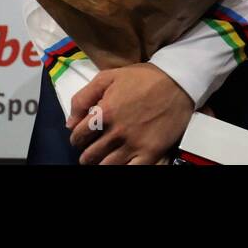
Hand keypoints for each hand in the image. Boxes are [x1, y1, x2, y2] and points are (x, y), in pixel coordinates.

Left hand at [65, 63, 194, 164]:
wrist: (177, 81)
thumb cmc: (143, 77)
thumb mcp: (108, 77)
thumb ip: (84, 97)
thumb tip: (70, 123)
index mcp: (104, 112)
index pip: (78, 136)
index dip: (76, 138)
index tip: (81, 139)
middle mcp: (117, 131)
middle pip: (90, 155)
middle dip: (87, 154)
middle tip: (91, 151)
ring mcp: (134, 144)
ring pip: (107, 166)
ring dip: (101, 164)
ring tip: (103, 159)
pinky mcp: (151, 153)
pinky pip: (131, 170)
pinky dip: (122, 169)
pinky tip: (121, 163)